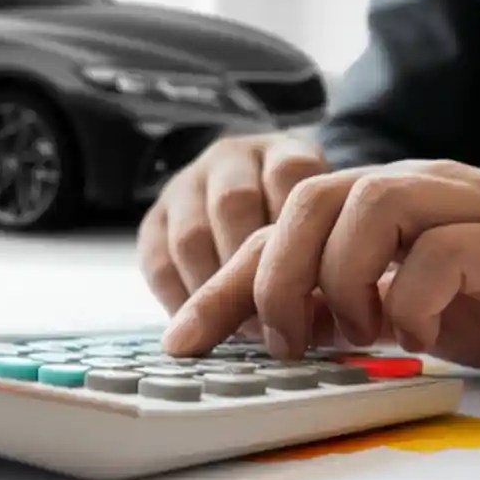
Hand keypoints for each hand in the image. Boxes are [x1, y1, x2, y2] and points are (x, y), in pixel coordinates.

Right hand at [139, 132, 328, 314]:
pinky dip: (182, 301)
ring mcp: (186, 186)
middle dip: (253, 268)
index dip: (299, 230)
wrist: (243, 203)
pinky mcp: (153, 219)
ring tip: (244, 328)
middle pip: (233, 204)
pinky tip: (209, 324)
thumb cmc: (300, 225)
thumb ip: (327, 248)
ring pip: (192, 237)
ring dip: (218, 290)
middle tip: (276, 316)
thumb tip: (325, 309)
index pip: (290, 174)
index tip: (314, 281)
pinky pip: (159, 263)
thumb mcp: (325, 219)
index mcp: (281, 151)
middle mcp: (229, 159)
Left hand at [161, 160, 479, 376]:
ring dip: (343, 282)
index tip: (185, 342)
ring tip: (357, 335)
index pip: (280, 228)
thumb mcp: (405, 301)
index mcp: (379, 202)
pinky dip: (414, 300)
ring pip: (370, 206)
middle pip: (310, 201)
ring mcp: (466, 205)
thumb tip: (266, 334)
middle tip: (285, 344)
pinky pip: (445, 251)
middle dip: (275, 279)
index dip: (224, 286)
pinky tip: (419, 337)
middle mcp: (415, 188)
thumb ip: (344, 302)